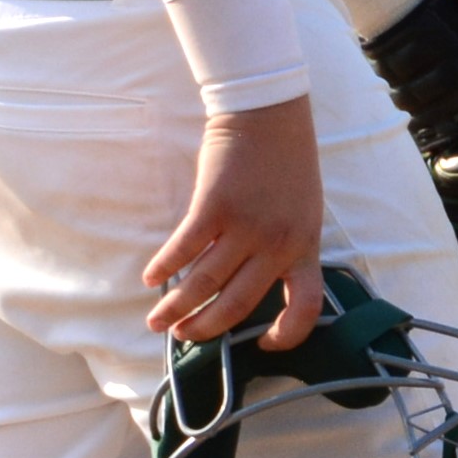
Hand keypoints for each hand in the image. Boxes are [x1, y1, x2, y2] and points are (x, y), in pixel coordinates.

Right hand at [146, 93, 325, 350]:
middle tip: (183, 337)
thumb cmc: (285, 160)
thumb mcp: (301, 210)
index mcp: (304, 248)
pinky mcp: (214, 207)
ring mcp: (245, 227)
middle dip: (207, 327)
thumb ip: (282, 244)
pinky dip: (164, 268)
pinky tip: (151, 279)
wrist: (268, 115)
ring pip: (206, 282)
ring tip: (158, 321)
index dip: (286, 335)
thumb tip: (248, 275)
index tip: (261, 343)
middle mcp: (277, 245)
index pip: (306, 307)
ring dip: (177, 306)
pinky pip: (184, 248)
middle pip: (240, 304)